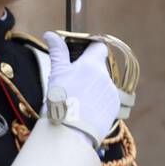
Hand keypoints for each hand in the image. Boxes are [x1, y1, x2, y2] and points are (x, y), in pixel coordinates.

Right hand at [43, 31, 119, 148]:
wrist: (71, 131)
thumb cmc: (61, 101)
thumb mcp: (56, 74)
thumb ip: (57, 52)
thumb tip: (50, 34)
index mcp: (91, 64)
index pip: (99, 47)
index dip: (90, 49)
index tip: (81, 55)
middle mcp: (105, 76)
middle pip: (98, 68)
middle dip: (87, 73)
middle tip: (72, 85)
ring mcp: (111, 92)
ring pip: (102, 85)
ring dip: (92, 89)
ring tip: (77, 102)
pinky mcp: (114, 107)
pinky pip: (106, 100)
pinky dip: (97, 103)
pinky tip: (85, 111)